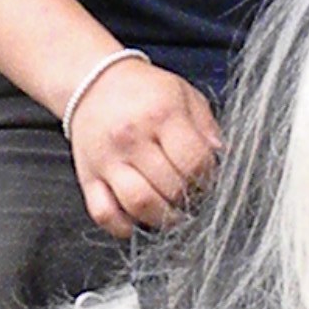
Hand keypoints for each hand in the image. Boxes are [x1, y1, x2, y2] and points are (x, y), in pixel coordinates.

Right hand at [66, 57, 222, 237]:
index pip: (194, 162)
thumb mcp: (183, 94)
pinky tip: (137, 219)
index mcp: (160, 116)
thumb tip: (220, 155)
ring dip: (163, 217)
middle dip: (189, 198)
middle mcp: (131, 139)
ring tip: (172, 211)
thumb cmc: (144, 90)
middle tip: (191, 194)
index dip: (208, 177)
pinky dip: (123, 226)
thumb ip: (206, 126)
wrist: (92, 83)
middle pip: (171, 187)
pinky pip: (104, 214)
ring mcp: (106, 161)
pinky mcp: (87, 177)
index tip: (207, 177)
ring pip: (139, 204)